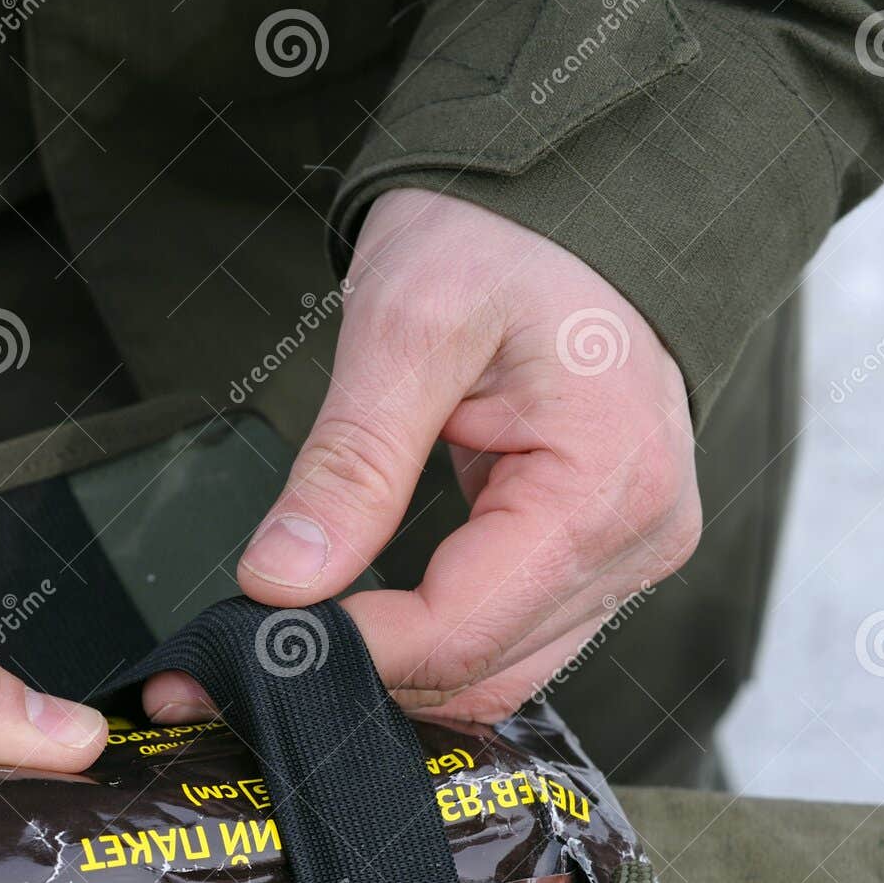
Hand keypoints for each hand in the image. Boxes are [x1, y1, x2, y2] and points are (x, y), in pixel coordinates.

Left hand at [144, 188, 699, 723]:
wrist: (560, 208)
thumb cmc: (499, 239)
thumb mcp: (405, 328)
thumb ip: (349, 465)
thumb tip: (280, 581)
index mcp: (609, 485)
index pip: (464, 629)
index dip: (354, 652)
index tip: (256, 645)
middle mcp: (640, 538)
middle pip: (479, 669)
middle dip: (359, 672)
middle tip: (243, 659)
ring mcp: (628, 555)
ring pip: (495, 674)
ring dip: (392, 672)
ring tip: (293, 645)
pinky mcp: (599, 559)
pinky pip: (508, 641)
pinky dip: (428, 647)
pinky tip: (360, 628)